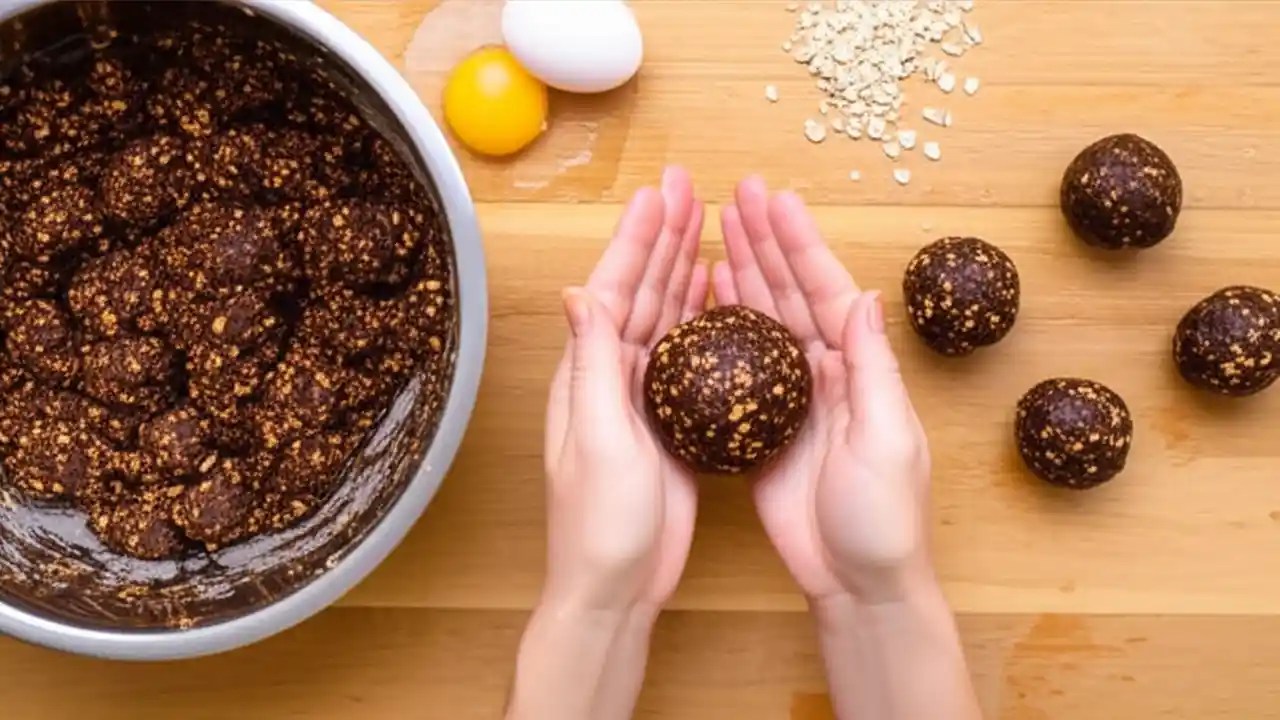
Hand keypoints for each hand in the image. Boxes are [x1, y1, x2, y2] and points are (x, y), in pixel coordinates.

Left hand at [543, 167, 707, 612]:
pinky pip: (682, 356)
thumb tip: (579, 291)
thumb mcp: (597, 439)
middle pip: (639, 291)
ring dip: (679, 267)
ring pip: (662, 317)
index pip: (614, 289)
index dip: (638, 239)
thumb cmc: (599, 523)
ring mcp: (637, 398)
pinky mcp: (664, 423)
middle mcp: (609, 376)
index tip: (660, 194)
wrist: (614, 585)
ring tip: (702, 222)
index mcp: (589, 373)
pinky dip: (697, 318)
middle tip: (685, 187)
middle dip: (661, 237)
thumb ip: (592, 364)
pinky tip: (713, 295)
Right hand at [712, 176, 932, 603]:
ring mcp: (791, 399)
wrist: (856, 582)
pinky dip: (720, 330)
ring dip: (740, 274)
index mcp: (858, 369)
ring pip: (760, 322)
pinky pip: (737, 368)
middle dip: (764, 242)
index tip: (773, 200)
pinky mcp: (762, 429)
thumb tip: (862, 297)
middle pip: (788, 294)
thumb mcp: (886, 440)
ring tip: (716, 228)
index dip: (797, 244)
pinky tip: (701, 300)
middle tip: (737, 195)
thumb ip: (872, 369)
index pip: (823, 291)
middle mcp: (825, 373)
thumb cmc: (884, 519)